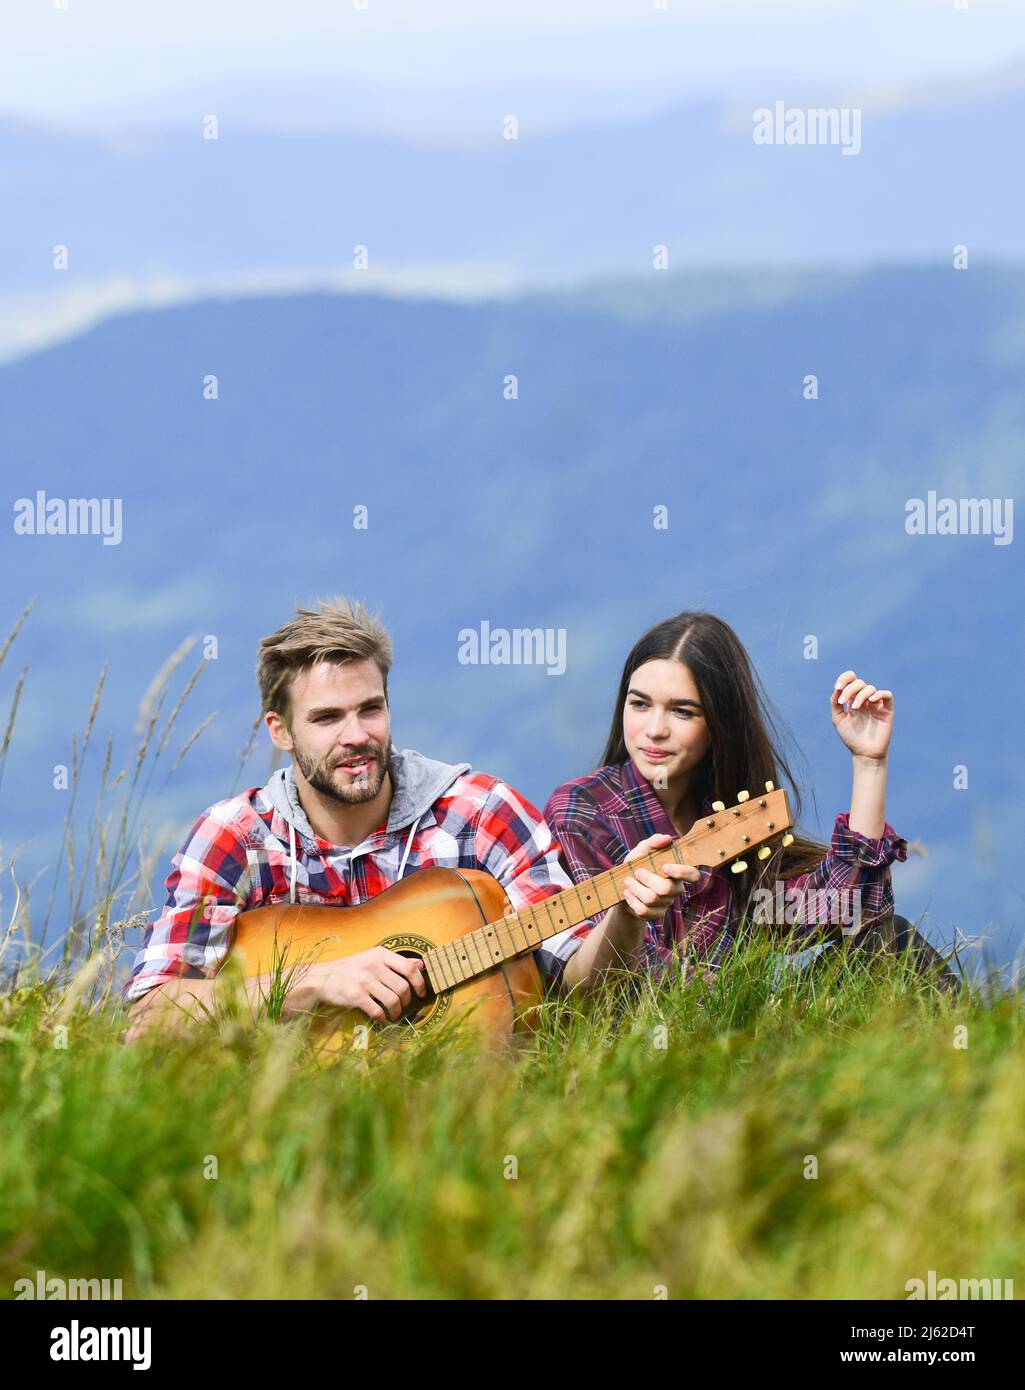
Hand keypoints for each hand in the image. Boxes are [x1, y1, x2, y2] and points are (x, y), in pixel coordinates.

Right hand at [287, 946, 426, 1023]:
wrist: (321, 978)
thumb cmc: (349, 968)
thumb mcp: (372, 958)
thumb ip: (396, 962)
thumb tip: (421, 964)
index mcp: (380, 954)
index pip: (409, 968)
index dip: (420, 982)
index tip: (421, 992)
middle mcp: (373, 966)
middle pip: (403, 988)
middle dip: (407, 1001)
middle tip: (403, 1006)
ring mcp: (364, 981)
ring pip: (393, 1001)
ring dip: (396, 1012)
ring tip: (393, 1014)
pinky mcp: (356, 996)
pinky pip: (377, 1011)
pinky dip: (382, 1018)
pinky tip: (380, 1019)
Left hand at [621, 833, 702, 921]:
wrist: (622, 889)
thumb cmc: (636, 867)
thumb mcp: (641, 851)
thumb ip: (653, 842)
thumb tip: (667, 838)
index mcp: (676, 873)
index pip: (693, 875)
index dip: (683, 872)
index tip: (665, 867)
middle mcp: (674, 889)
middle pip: (667, 888)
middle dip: (648, 879)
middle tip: (637, 872)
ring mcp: (665, 904)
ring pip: (652, 899)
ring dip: (636, 888)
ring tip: (627, 881)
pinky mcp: (654, 915)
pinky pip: (644, 911)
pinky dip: (632, 901)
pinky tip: (627, 894)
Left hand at [830, 669, 893, 760]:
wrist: (864, 753)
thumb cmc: (851, 737)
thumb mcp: (838, 719)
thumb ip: (835, 703)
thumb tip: (836, 688)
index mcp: (853, 699)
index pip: (851, 680)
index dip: (844, 678)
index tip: (837, 687)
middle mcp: (865, 700)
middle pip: (859, 683)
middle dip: (849, 690)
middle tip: (844, 702)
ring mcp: (876, 704)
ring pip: (870, 688)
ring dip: (860, 695)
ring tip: (854, 708)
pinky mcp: (887, 710)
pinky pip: (887, 695)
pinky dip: (879, 694)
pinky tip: (870, 702)